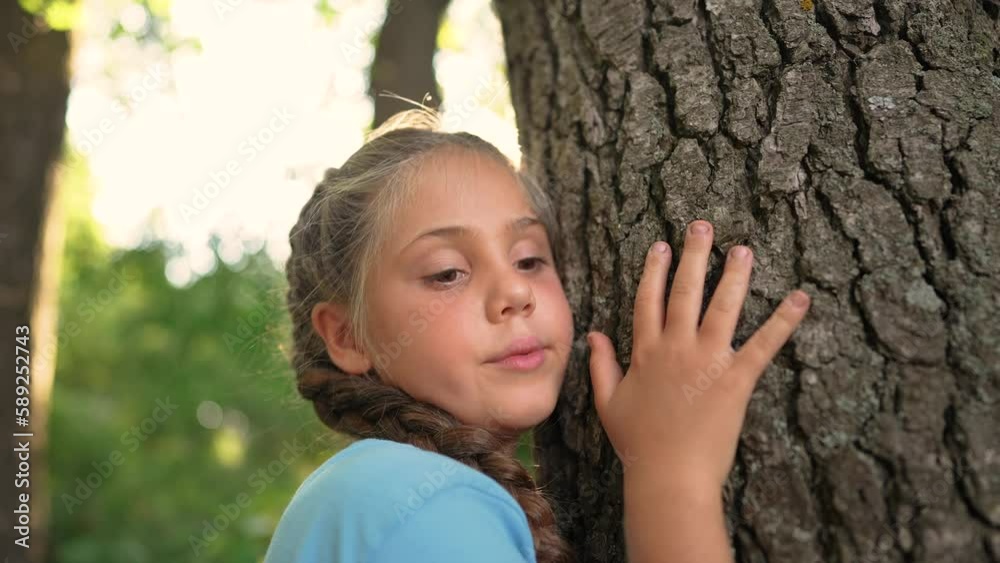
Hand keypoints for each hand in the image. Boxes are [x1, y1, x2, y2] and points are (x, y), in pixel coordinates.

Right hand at [587, 220, 810, 491]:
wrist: (668, 475)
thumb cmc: (637, 444)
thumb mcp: (609, 403)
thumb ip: (601, 365)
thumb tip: (594, 334)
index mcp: (646, 352)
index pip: (648, 300)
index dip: (655, 271)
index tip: (661, 245)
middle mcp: (676, 347)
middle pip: (685, 291)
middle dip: (694, 255)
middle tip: (703, 226)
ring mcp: (707, 360)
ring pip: (722, 306)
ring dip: (734, 274)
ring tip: (743, 249)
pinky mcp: (736, 379)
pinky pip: (763, 344)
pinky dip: (784, 320)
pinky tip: (800, 298)